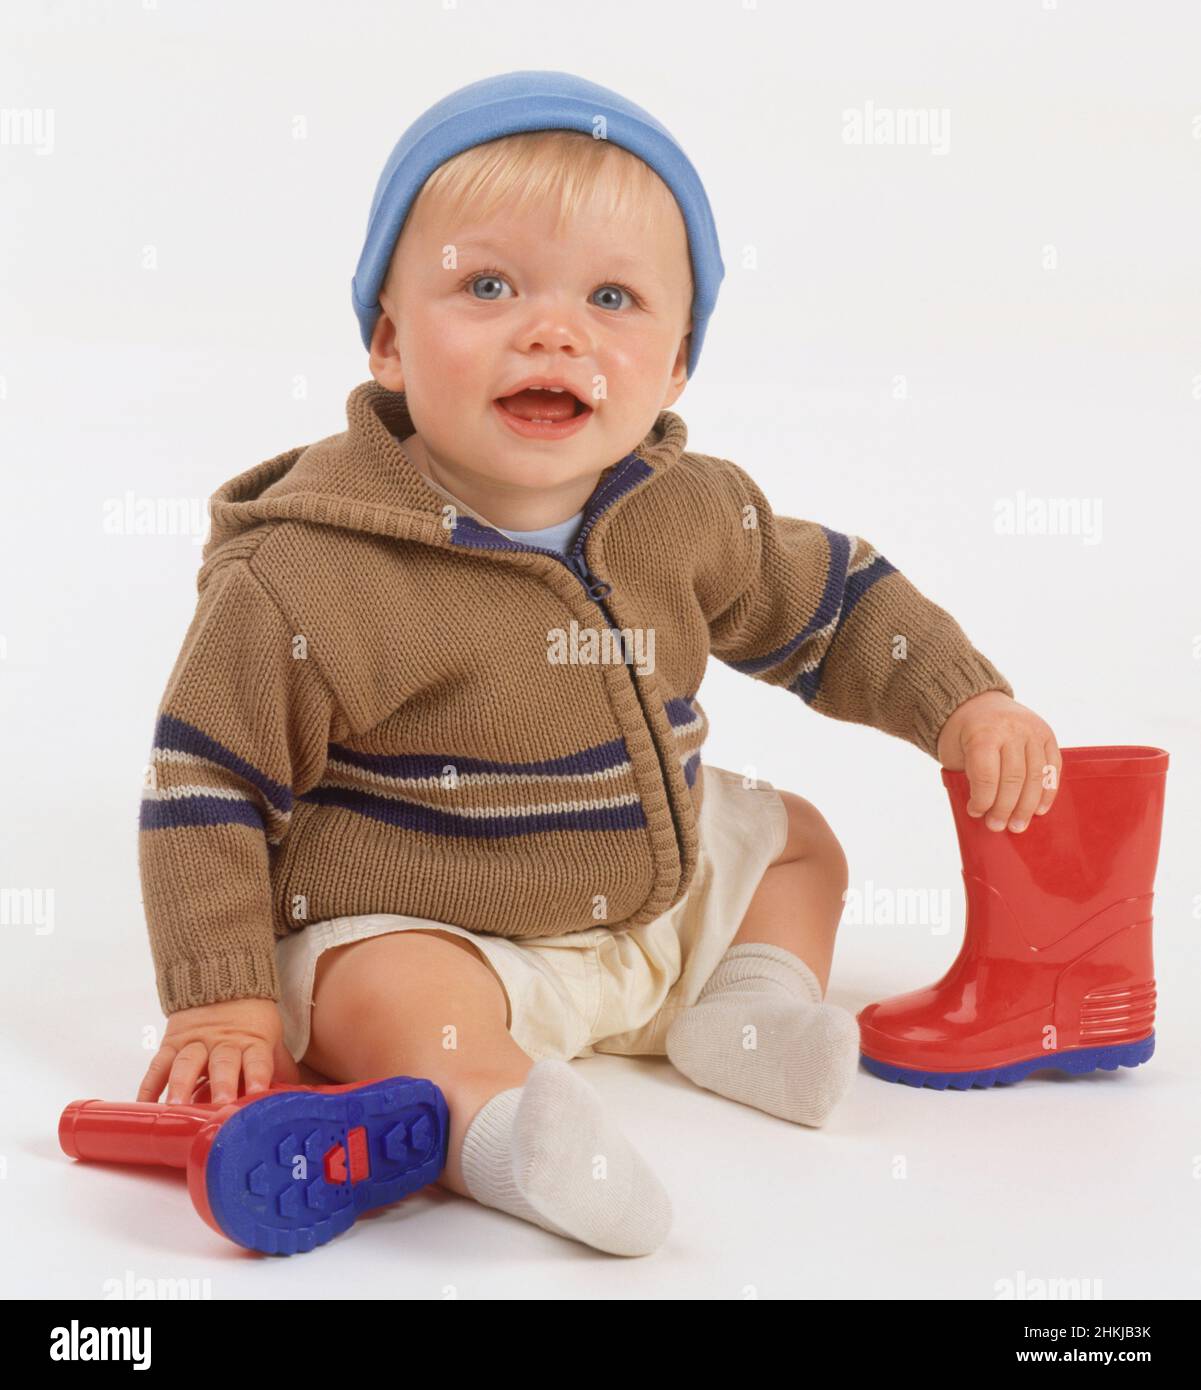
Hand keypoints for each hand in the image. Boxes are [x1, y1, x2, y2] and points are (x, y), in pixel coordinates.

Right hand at [137, 998, 301, 1105]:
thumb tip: (297, 1096)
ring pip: (186, 1063)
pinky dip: (149, 1085)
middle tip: (219, 1104)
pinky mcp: (171, 1043)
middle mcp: (223, 1043)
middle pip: (223, 1064)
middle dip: (221, 1084)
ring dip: (181, 1085)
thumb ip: (280, 1066)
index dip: (258, 1074)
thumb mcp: (270, 1037)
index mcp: (252, 1042)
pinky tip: (144, 1105)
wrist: (221, 981)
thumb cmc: (250, 1019)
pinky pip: (158, 1065)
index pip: (258, 1059)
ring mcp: (195, 1043)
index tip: (257, 1092)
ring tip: (176, 1106)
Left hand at [935, 690, 1061, 832]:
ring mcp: (1032, 730)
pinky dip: (1047, 790)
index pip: (987, 775)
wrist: (974, 702)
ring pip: (1036, 775)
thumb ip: (968, 777)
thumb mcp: (953, 752)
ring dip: (1028, 806)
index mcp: (982, 733)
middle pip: (1014, 778)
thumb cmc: (960, 734)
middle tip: (998, 826)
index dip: (982, 800)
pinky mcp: (1047, 733)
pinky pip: (1052, 766)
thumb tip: (983, 813)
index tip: (975, 812)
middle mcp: (1011, 729)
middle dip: (1005, 808)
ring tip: (1018, 825)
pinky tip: (1039, 809)